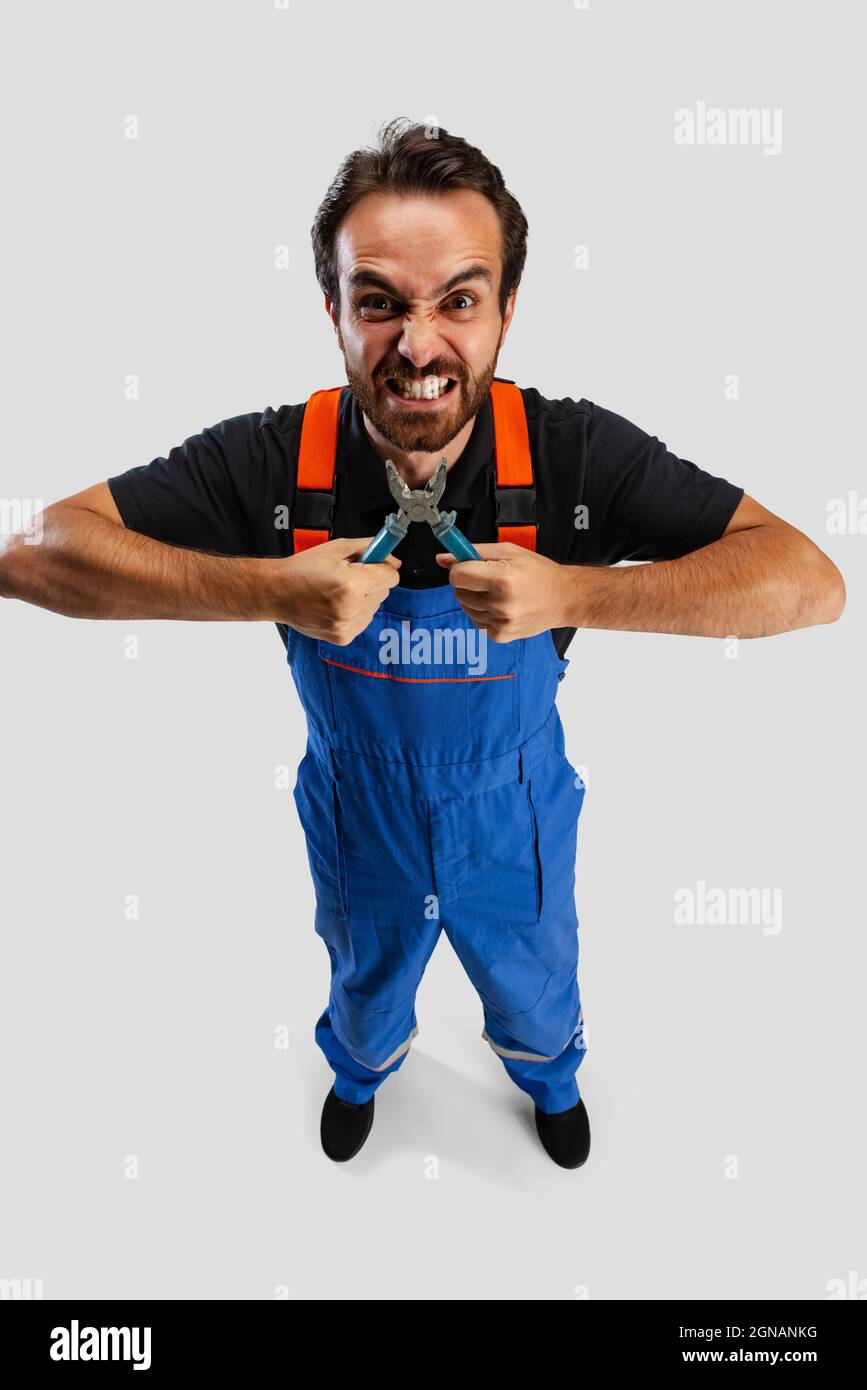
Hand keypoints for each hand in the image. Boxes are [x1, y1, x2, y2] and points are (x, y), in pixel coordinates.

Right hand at [272, 538, 400, 643]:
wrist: (277, 593)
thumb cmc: (302, 570)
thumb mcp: (336, 548)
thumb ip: (369, 548)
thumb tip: (393, 559)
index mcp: (349, 585)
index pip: (391, 577)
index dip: (383, 567)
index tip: (373, 563)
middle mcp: (350, 609)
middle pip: (384, 592)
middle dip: (372, 581)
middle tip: (350, 576)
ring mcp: (346, 626)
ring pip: (375, 607)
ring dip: (364, 598)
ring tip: (340, 591)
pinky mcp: (342, 637)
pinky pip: (364, 620)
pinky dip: (356, 611)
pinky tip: (337, 604)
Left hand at [435, 542, 571, 640]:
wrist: (563, 598)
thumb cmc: (538, 572)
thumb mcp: (508, 552)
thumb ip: (473, 552)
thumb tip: (442, 558)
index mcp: (502, 579)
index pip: (457, 576)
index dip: (460, 568)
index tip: (470, 566)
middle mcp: (501, 604)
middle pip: (459, 593)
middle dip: (468, 583)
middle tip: (489, 579)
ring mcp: (501, 623)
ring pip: (466, 608)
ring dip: (475, 599)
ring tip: (498, 593)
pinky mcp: (501, 636)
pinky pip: (476, 621)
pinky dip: (483, 613)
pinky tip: (501, 606)